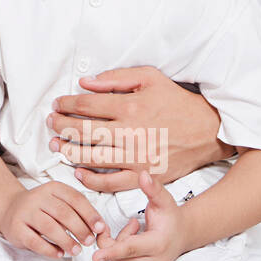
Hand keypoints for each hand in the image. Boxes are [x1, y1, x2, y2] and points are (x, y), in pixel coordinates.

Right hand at [0, 181, 104, 257]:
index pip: (75, 198)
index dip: (90, 214)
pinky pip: (35, 241)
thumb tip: (101, 228)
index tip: (100, 228)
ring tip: (77, 251)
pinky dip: (50, 250)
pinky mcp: (16, 228)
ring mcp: (25, 212)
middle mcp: (38, 197)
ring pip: (49, 227)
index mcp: (52, 188)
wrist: (9, 209)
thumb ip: (78, 212)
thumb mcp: (59, 202)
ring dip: (66, 241)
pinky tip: (60, 254)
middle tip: (89, 242)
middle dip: (80, 229)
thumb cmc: (41, 209)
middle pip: (63, 213)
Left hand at [45, 66, 234, 191]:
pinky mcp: (145, 176)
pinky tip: (79, 172)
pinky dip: (92, 179)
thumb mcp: (150, 78)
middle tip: (51, 124)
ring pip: (92, 157)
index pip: (86, 106)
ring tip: (57, 147)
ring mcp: (137, 157)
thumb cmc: (177, 102)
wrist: (208, 131)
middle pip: (83, 131)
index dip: (66, 105)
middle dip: (61, 127)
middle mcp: (131, 132)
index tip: (57, 104)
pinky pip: (112, 182)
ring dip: (69, 152)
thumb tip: (85, 83)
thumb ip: (115, 78)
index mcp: (130, 106)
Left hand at [91, 171, 189, 260]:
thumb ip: (152, 188)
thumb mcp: (164, 200)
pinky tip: (133, 241)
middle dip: (116, 236)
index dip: (111, 251)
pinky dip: (120, 252)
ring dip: (119, 243)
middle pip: (118, 253)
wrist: (182, 235)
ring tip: (136, 231)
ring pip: (116, 259)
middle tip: (132, 223)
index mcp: (157, 244)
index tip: (95, 257)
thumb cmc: (171, 216)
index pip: (129, 248)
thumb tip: (143, 175)